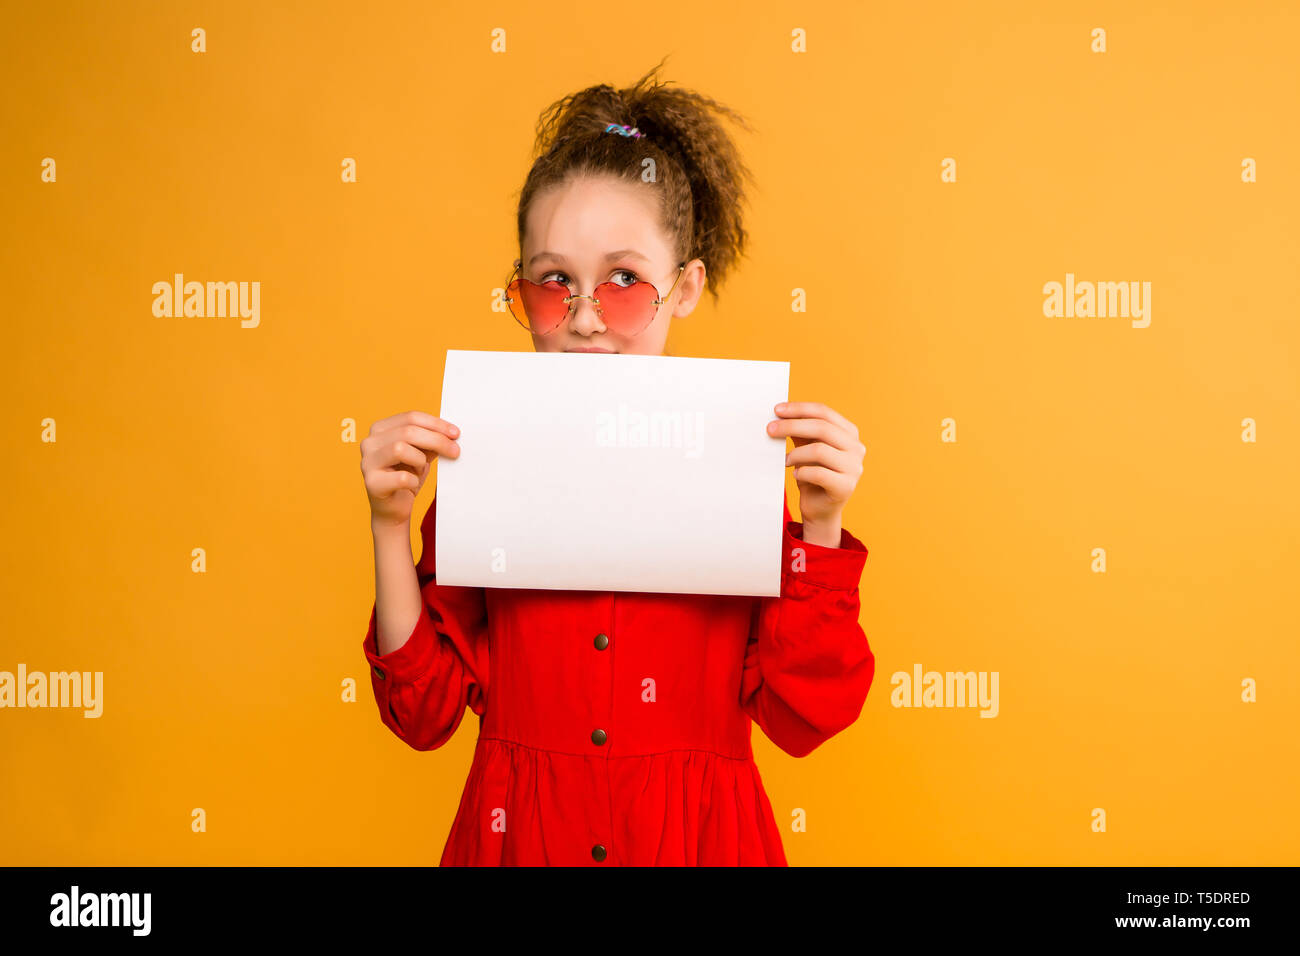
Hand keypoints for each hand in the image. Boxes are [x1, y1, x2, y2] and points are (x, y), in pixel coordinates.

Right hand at [361, 410, 460, 528]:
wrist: (393, 509)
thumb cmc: (406, 477)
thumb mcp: (420, 454)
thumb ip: (430, 441)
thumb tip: (450, 434)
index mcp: (380, 429)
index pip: (411, 417)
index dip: (436, 424)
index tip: (455, 433)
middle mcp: (369, 442)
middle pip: (408, 432)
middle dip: (436, 440)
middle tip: (455, 451)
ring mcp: (367, 462)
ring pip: (400, 448)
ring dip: (419, 459)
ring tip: (421, 469)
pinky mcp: (372, 483)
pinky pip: (401, 477)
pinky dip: (413, 480)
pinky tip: (413, 484)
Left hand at [767, 401, 865, 531]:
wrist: (820, 509)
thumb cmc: (813, 475)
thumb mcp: (806, 448)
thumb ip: (800, 431)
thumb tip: (781, 413)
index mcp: (850, 433)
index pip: (824, 412)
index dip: (799, 409)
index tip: (776, 410)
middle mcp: (856, 448)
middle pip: (822, 428)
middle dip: (792, 426)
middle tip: (770, 430)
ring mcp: (854, 468)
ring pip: (819, 450)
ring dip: (796, 454)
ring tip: (785, 460)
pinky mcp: (846, 487)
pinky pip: (818, 473)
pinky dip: (802, 472)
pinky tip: (796, 474)